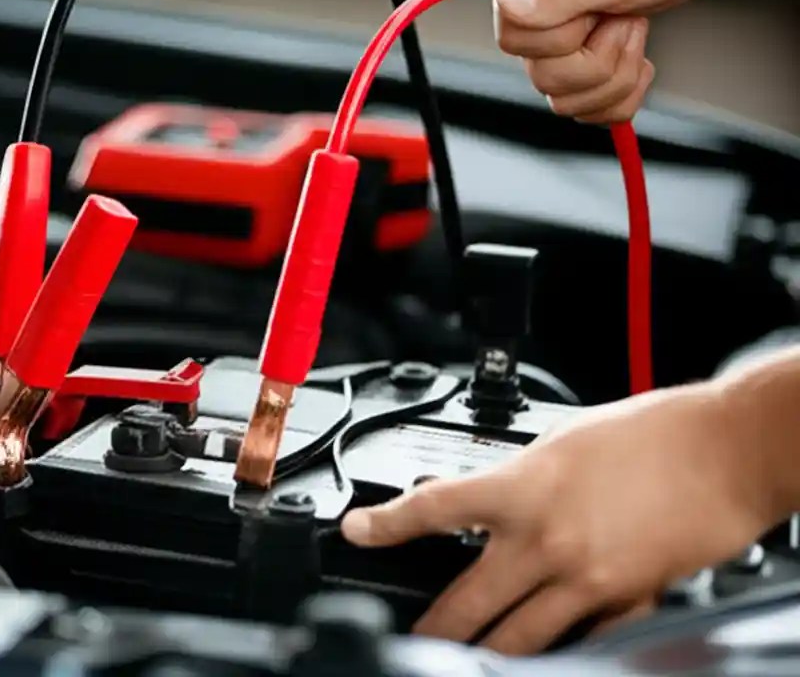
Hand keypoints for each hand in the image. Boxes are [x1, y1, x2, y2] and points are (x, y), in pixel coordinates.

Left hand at [341, 383, 786, 654]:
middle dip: (430, 629)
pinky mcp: (628, 602)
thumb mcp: (562, 439)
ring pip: (518, 638)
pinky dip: (559, 648)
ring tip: (461, 661)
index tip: (357, 532)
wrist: (729, 450)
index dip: (384, 524)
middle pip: (466, 602)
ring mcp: (587, 580)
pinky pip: (583, 639)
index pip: (434, 508)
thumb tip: (486, 499)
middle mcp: (547, 541)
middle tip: (409, 641)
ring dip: (484, 654)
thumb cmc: (653, 433)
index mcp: (524, 487)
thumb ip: (518, 476)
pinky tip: (543, 653)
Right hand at [486, 0, 733, 122]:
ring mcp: (552, 42)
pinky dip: (619, 96)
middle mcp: (529, 15)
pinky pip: (584, 108)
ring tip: (632, 30)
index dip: (565, 38)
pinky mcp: (573, 63)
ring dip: (615, 76)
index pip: (513, 40)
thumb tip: (508, 6)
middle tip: (624, 19)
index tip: (598, 11)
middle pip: (542, 77)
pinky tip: (635, 62)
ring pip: (563, 99)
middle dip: (599, 59)